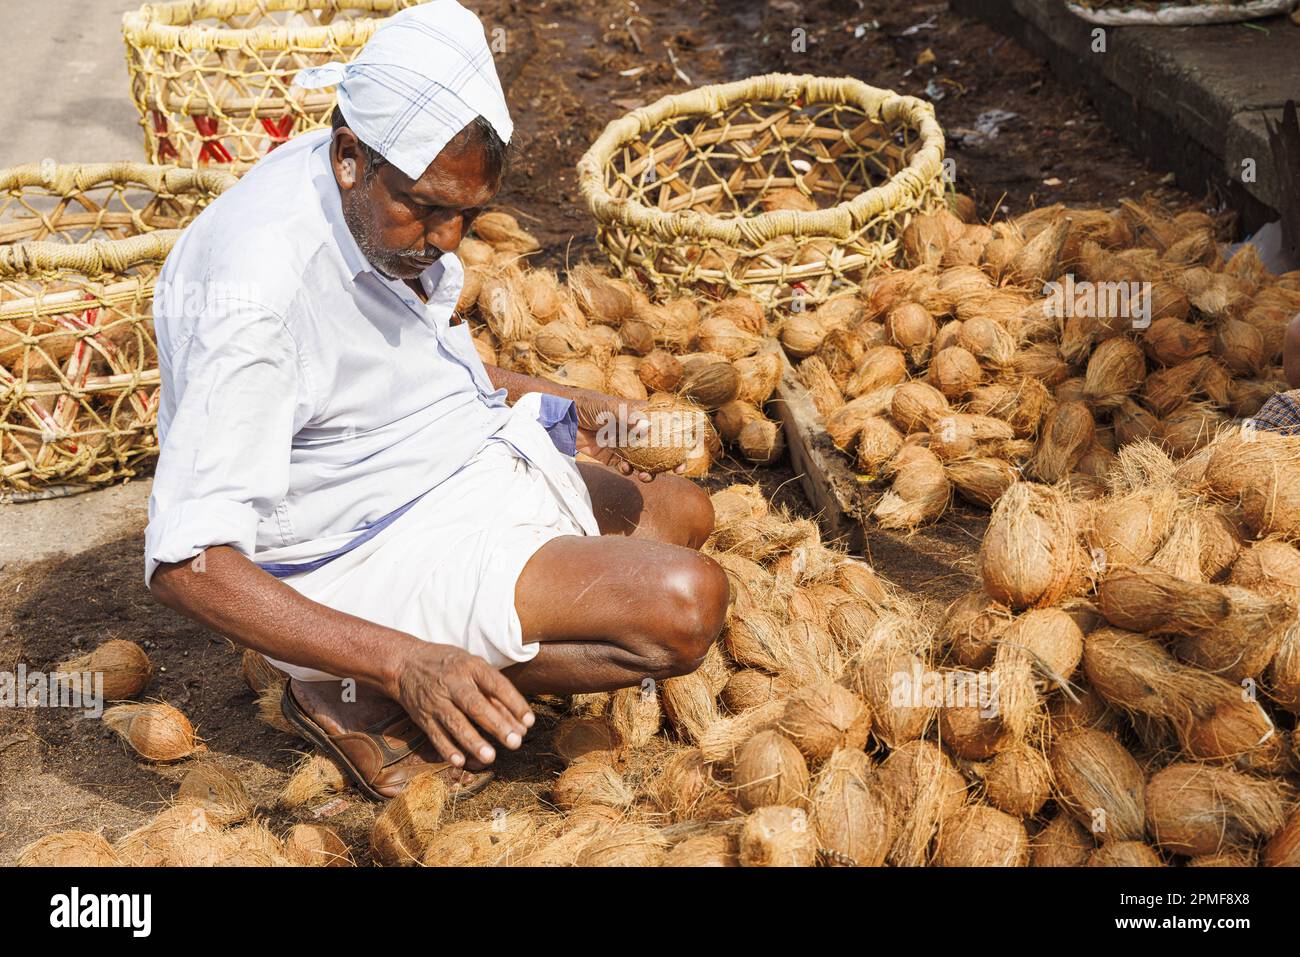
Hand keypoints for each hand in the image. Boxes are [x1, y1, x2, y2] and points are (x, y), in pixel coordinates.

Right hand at [391, 642, 533, 767]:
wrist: (405, 663)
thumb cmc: (450, 666)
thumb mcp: (473, 666)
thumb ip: (495, 693)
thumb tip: (520, 723)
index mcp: (470, 667)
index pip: (496, 684)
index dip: (514, 703)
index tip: (529, 721)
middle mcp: (453, 683)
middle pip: (475, 706)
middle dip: (496, 725)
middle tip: (515, 742)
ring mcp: (436, 701)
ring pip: (455, 723)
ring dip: (473, 741)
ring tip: (490, 757)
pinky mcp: (422, 717)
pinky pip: (435, 735)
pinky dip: (447, 749)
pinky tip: (460, 762)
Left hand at [572, 390, 686, 482]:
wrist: (561, 417)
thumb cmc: (587, 404)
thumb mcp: (608, 407)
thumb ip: (627, 416)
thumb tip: (646, 427)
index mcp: (638, 414)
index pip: (664, 424)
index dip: (678, 436)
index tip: (687, 449)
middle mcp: (633, 429)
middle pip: (658, 446)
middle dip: (668, 459)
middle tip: (676, 470)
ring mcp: (623, 442)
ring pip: (643, 460)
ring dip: (648, 469)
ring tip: (646, 476)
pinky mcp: (609, 454)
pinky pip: (624, 466)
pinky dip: (628, 470)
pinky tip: (625, 469)